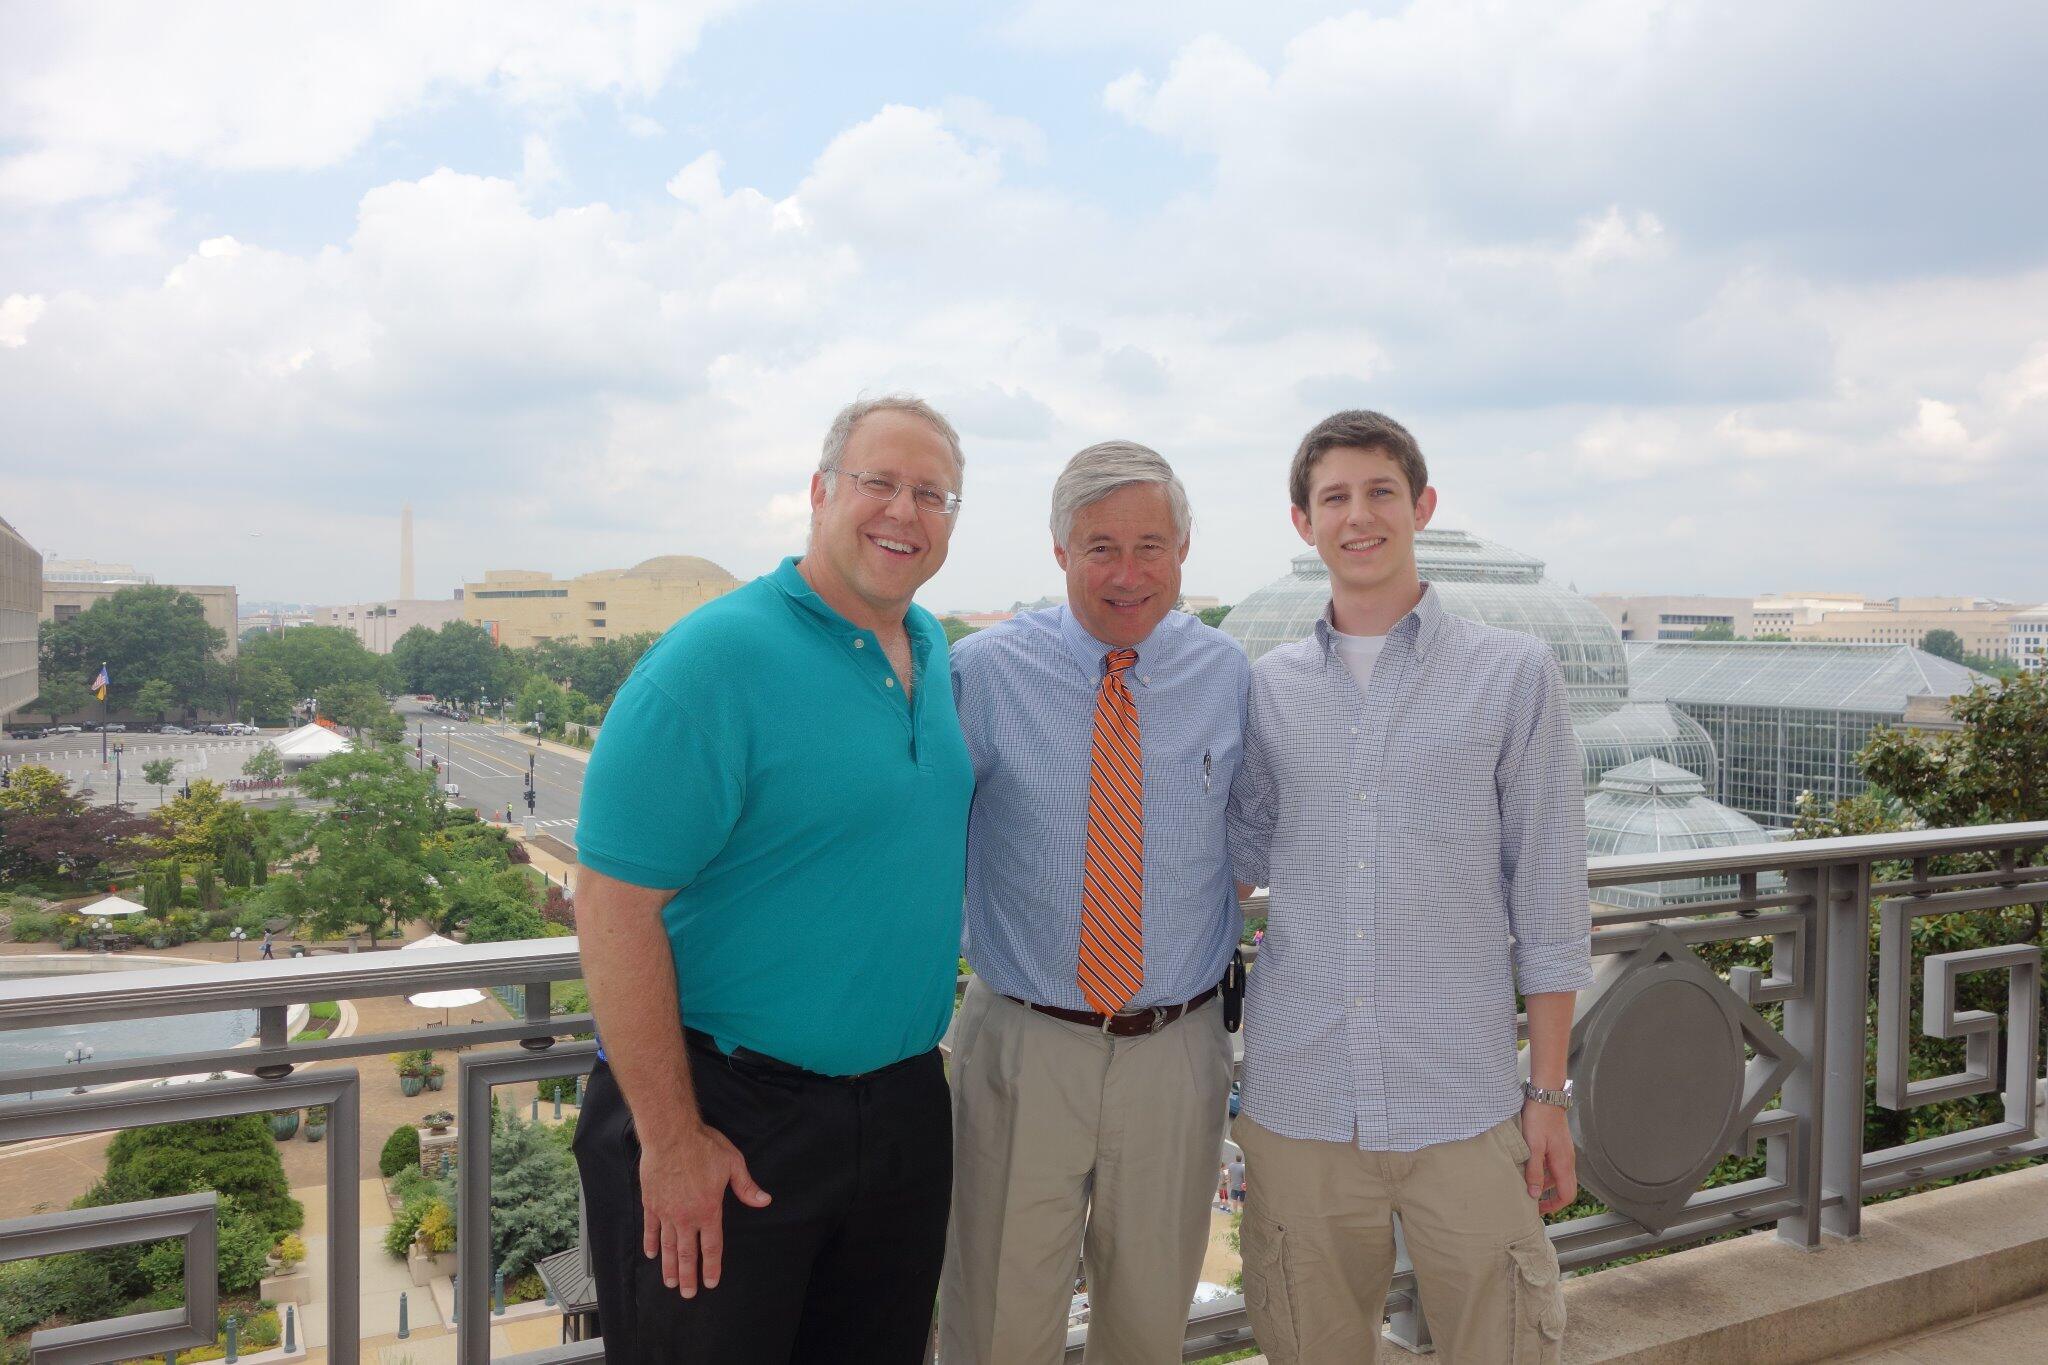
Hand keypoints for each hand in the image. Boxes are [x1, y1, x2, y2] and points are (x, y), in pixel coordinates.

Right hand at [639, 1121, 771, 1297]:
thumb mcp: (732, 1163)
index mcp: (709, 1210)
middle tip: (688, 1294)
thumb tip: (764, 1201)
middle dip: (688, 1276)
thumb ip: (746, 1186)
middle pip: (688, 1253)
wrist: (670, 1134)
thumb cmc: (703, 1146)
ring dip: (669, 1266)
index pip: (712, 1247)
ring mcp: (666, 1212)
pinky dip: (651, 1243)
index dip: (711, 1267)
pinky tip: (652, 1255)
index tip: (710, 1283)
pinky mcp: (651, 1203)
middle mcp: (686, 1217)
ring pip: (668, 1246)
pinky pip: (651, 1229)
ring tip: (670, 1283)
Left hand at [1520, 1100, 1576, 1215]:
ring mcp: (1563, 1152)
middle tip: (1530, 1201)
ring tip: (1525, 1184)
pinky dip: (1543, 1170)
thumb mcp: (1532, 1147)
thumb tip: (1534, 1194)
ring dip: (1544, 1183)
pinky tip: (1528, 1166)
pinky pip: (1553, 1164)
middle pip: (1564, 1187)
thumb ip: (1534, 1171)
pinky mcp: (1558, 1145)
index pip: (1567, 1195)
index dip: (1554, 1206)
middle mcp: (1567, 1160)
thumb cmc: (1539, 1119)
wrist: (1546, 1096)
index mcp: (1563, 1164)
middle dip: (1549, 1197)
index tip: (1539, 1209)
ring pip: (1557, 1176)